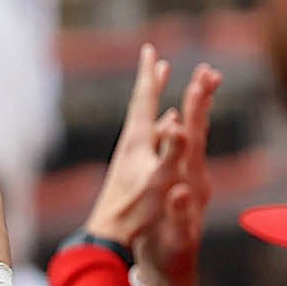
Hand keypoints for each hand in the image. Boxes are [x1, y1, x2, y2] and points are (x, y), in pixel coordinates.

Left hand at [84, 44, 179, 245]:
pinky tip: (162, 128)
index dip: (150, 75)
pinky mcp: (130, 168)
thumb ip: (170, 152)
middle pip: (140, 103)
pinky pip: (147, 136)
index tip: (151, 50)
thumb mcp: (160, 180)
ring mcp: (128, 155)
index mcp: (136, 141)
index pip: (144, 100)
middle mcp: (129, 143)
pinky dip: (157, 124)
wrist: (109, 234)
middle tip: (153, 58)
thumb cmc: (136, 210)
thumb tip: (177, 123)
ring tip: (158, 86)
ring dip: (153, 100)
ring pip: (143, 119)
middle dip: (150, 80)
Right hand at [136, 63, 220, 285]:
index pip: (194, 138)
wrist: (175, 270)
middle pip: (200, 131)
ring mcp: (193, 179)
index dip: (195, 110)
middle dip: (202, 100)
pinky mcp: (186, 183)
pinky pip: (188, 147)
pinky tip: (181, 118)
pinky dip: (188, 125)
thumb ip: (180, 213)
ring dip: (199, 108)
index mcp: (191, 182)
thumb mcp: (176, 236)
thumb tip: (180, 190)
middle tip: (208, 70)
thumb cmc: (172, 254)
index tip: (197, 83)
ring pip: (197, 137)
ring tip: (203, 81)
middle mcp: (196, 176)